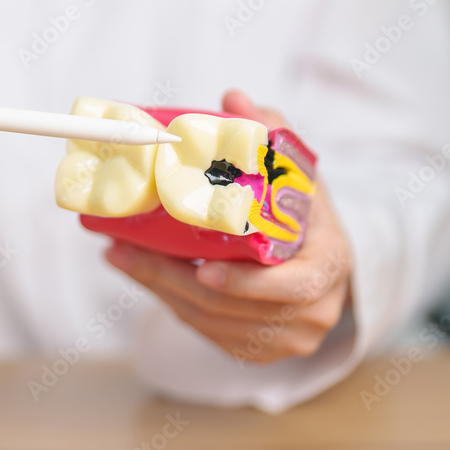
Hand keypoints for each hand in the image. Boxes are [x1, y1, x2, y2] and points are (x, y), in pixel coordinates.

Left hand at [105, 90, 350, 363]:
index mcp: (329, 266)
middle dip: (170, 278)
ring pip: (209, 320)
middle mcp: (312, 311)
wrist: (323, 262)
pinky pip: (205, 331)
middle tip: (125, 249)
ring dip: (159, 289)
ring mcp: (285, 339)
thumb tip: (232, 98)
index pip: (290, 286)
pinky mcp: (257, 351)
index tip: (200, 268)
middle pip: (230, 305)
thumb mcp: (297, 172)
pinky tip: (142, 275)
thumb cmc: (306, 214)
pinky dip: (170, 303)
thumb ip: (268, 133)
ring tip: (121, 256)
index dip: (244, 282)